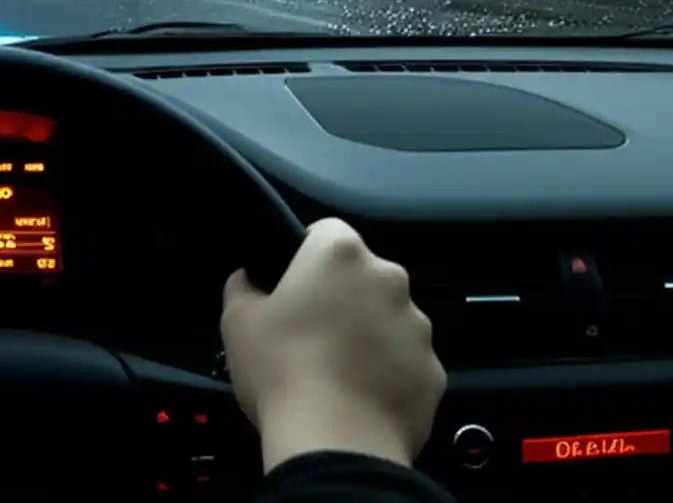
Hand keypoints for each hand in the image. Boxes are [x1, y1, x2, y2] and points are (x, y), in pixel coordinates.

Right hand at [221, 219, 444, 470]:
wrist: (335, 442)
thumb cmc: (281, 369)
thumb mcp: (237, 323)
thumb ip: (243, 287)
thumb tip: (249, 279)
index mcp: (340, 255)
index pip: (326, 231)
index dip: (305, 255)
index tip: (291, 286)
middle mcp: (388, 279)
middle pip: (362, 276)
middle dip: (341, 296)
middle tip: (309, 333)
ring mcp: (419, 326)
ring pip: (388, 319)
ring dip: (368, 335)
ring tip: (336, 373)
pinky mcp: (435, 371)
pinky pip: (406, 362)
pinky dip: (388, 373)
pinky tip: (360, 398)